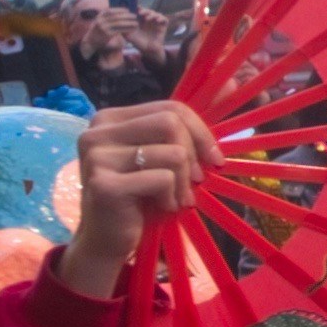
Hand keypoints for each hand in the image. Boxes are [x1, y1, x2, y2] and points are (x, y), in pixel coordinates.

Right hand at [56, 100, 211, 299]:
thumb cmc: (140, 198)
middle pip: (171, 123)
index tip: (213, 159)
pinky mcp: (104, 185)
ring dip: (184, 183)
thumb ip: (182, 130)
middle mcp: (96, 132)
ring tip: (175, 199)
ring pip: (172, 153)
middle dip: (194, 155)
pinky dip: (172, 198)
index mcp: (110, 119)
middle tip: (195, 181)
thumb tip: (230, 85)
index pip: (170, 108)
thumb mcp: (161, 159)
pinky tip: (161, 208)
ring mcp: (96, 157)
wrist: (107, 242)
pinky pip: (163, 179)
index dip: (200, 132)